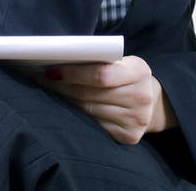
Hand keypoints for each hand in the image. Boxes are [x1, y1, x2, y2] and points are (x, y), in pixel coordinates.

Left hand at [36, 56, 177, 144]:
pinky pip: (95, 126)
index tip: (50, 70)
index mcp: (139, 72)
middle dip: (62, 87)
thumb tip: (61, 59)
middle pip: (91, 95)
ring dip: (65, 101)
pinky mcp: (129, 136)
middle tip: (42, 79)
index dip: (73, 73)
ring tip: (49, 92)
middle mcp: (140, 97)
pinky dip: (77, 116)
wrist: (152, 101)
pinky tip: (65, 108)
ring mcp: (136, 120)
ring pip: (89, 111)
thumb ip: (100, 60)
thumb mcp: (122, 61)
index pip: (100, 75)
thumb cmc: (127, 74)